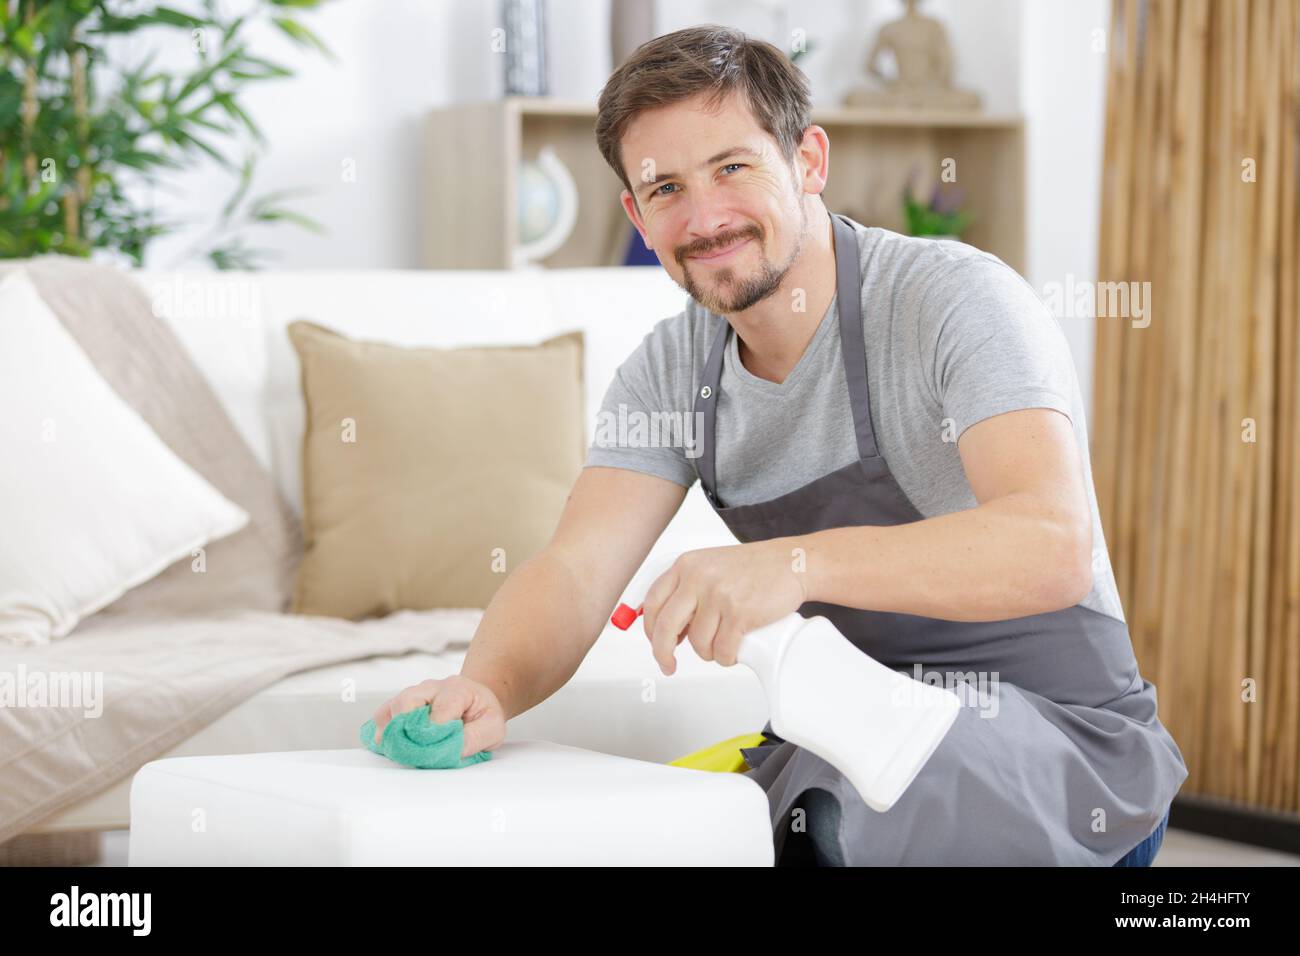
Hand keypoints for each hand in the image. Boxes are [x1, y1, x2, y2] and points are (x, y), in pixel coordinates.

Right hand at [371, 675, 505, 758]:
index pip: (439, 710)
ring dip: (393, 733)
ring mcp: (414, 693)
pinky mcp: (402, 703)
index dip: (434, 734)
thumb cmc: (483, 714)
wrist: (476, 700)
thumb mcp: (492, 727)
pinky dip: (384, 730)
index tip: (434, 752)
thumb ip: (474, 739)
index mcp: (457, 689)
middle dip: (408, 732)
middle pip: (407, 702)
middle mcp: (431, 687)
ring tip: (403, 751)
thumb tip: (449, 751)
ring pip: (392, 708)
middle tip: (415, 753)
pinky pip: (384, 714)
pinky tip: (391, 745)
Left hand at [641, 540, 807, 675]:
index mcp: (687, 565)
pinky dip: (727, 657)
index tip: (655, 642)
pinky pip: (723, 650)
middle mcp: (699, 578)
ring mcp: (719, 595)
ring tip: (723, 644)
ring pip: (698, 644)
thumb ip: (688, 590)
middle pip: (665, 627)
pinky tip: (734, 651)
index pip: (653, 602)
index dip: (650, 628)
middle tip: (668, 664)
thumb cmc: (756, 567)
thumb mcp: (711, 566)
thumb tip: (670, 627)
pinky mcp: (740, 614)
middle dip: (663, 653)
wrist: (793, 563)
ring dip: (709, 652)